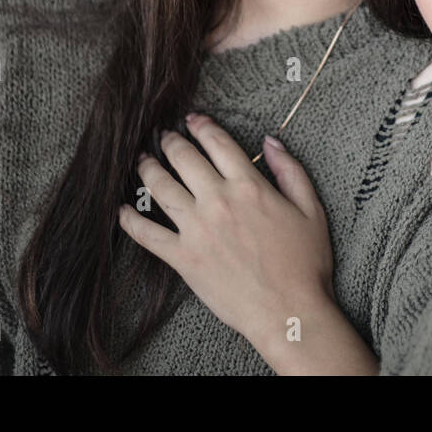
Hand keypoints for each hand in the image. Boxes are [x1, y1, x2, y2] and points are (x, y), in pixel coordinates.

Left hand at [117, 114, 335, 351]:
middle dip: (170, 142)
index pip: (218, 143)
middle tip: (163, 136)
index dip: (202, 126)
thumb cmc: (304, 263)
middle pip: (183, 159)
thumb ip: (290, 171)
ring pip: (160, 188)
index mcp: (250, 187)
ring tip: (142, 161)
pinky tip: (121, 209)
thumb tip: (271, 142)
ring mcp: (197, 230)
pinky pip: (147, 234)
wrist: (289, 312)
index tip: (192, 119)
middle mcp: (218, 202)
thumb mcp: (311, 209)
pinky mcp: (183, 258)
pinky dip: (130, 220)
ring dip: (147, 169)